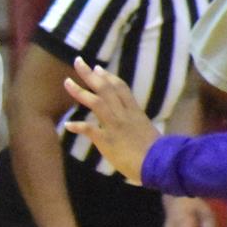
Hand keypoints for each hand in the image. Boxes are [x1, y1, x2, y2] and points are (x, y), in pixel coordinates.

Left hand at [62, 59, 157, 184]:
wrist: (159, 164)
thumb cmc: (157, 152)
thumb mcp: (147, 131)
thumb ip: (137, 124)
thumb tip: (132, 124)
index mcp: (134, 112)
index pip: (121, 88)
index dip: (109, 77)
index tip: (98, 68)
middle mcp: (124, 115)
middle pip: (106, 89)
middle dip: (91, 75)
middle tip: (78, 62)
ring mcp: (115, 125)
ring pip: (96, 102)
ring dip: (80, 91)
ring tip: (67, 82)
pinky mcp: (107, 139)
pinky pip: (90, 129)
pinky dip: (78, 126)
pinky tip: (67, 124)